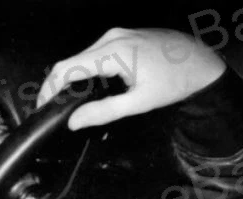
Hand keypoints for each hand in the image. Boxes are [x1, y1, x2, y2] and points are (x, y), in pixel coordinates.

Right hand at [37, 28, 225, 129]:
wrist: (201, 62)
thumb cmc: (175, 82)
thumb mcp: (138, 103)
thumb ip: (103, 112)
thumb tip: (73, 121)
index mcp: (114, 52)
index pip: (67, 68)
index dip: (48, 89)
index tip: (41, 107)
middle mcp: (112, 37)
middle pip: (72, 61)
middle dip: (58, 85)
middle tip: (53, 110)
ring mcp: (118, 33)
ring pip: (83, 56)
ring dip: (74, 78)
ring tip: (70, 102)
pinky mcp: (123, 35)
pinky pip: (96, 51)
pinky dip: (87, 69)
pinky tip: (90, 87)